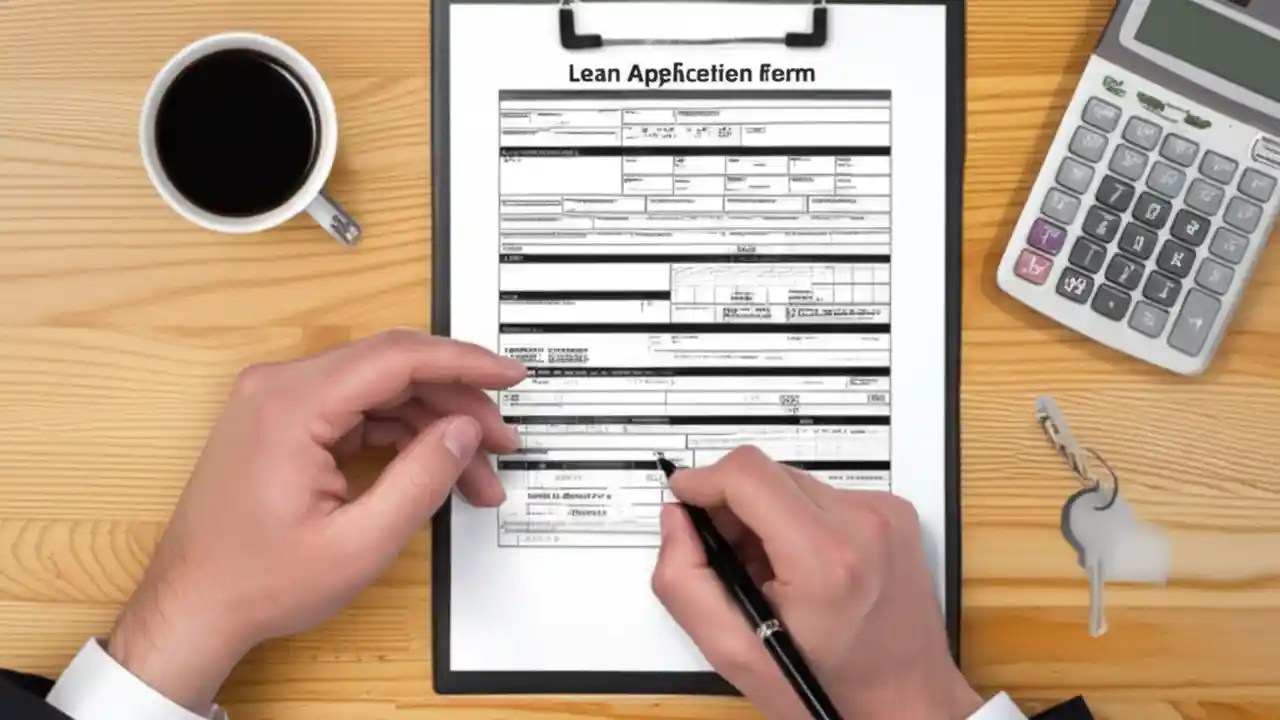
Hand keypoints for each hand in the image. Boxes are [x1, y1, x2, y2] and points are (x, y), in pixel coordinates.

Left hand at [106, 330, 524, 712]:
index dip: (464, 362)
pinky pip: (359, 408)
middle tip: (499, 442)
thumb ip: (420, 480)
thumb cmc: (254, 581)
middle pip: (394, 369)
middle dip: (457, 403)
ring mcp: (278, 400)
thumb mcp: (358, 544)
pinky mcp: (285, 419)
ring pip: (382, 389)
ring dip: (433, 423)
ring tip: (474, 472)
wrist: (193, 605)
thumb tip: (464, 431)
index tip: (509, 375)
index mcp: (290, 406)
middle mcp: (279, 388)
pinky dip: (401, 433)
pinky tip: (433, 466)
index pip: (398, 358)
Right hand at [652, 447, 981, 719]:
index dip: (703, 481)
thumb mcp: (735, 653)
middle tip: (731, 559)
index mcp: (825, 559)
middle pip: (767, 474)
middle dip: (733, 507)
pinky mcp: (894, 513)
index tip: (684, 498)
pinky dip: (801, 521)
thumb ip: (685, 580)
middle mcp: (863, 524)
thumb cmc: (831, 689)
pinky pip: (824, 496)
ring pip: (794, 482)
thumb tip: (676, 520)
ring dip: (768, 515)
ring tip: (771, 572)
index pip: (747, 475)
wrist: (905, 702)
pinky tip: (805, 568)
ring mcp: (885, 514)